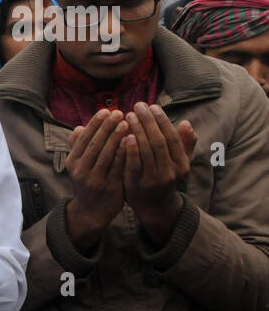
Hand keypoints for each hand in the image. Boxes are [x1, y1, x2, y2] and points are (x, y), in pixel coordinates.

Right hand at [64, 109, 128, 252]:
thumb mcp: (78, 166)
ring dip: (117, 137)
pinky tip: (132, 141)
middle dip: (107, 126)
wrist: (92, 211)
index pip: (84, 138)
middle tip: (119, 112)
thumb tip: (79, 128)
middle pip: (95, 144)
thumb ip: (79, 147)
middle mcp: (81, 170)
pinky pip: (119, 166)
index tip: (106, 110)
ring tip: (127, 122)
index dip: (95, 123)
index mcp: (72, 162)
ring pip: (107, 154)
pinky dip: (125, 152)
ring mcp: (95, 179)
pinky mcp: (109, 187)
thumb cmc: (88, 181)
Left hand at [122, 103, 196, 244]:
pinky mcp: (137, 185)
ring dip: (137, 131)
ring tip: (128, 116)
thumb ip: (185, 143)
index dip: (162, 120)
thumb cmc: (166, 175)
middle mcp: (170, 171)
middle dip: (148, 122)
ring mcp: (153, 179)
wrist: (155, 205)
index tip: (152, 106)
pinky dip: (130, 149)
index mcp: (182, 163)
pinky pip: (133, 164)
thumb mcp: (180, 161)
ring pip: (146, 151)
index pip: (172, 137)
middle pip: (158, 142)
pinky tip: (124, 136)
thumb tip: (187, 124)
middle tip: (137, 106)